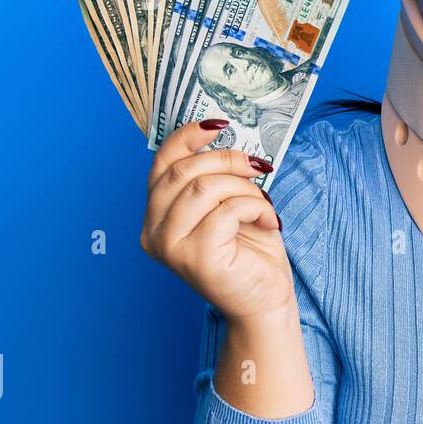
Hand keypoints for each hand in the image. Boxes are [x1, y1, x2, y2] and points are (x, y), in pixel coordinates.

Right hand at [140, 119, 295, 327]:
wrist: (266, 299)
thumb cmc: (250, 252)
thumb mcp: (228, 205)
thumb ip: (214, 177)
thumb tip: (224, 135)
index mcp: (157, 215)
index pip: (162, 164)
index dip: (188, 137)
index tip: (219, 124)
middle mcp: (153, 232)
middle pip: (184, 172)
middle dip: (228, 160)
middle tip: (258, 167)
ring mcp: (171, 247)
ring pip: (205, 188)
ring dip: (246, 189)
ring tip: (264, 205)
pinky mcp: (196, 258)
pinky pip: (227, 211)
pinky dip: (256, 208)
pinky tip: (269, 223)